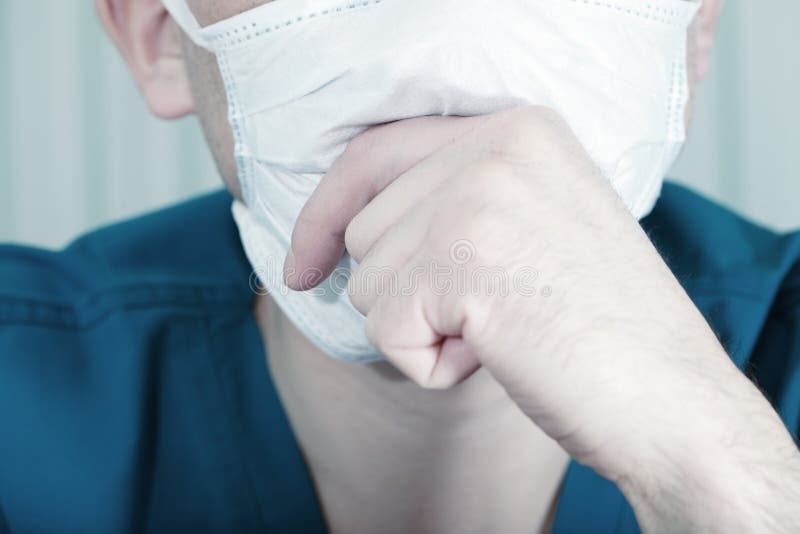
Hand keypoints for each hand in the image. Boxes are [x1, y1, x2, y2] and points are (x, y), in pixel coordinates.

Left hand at [286, 106, 799, 530]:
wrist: (673, 399)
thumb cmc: (597, 325)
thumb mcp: (531, 225)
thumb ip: (452, 199)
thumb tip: (340, 231)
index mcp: (516, 127)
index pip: (374, 154)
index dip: (325, 214)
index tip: (301, 264)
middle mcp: (496, 146)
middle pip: (366, 227)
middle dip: (406, 289)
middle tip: (493, 314)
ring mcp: (479, 200)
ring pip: (367, 280)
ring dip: (420, 326)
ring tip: (505, 332)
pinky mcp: (463, 263)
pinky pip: (385, 327)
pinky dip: (426, 363)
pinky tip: (496, 359)